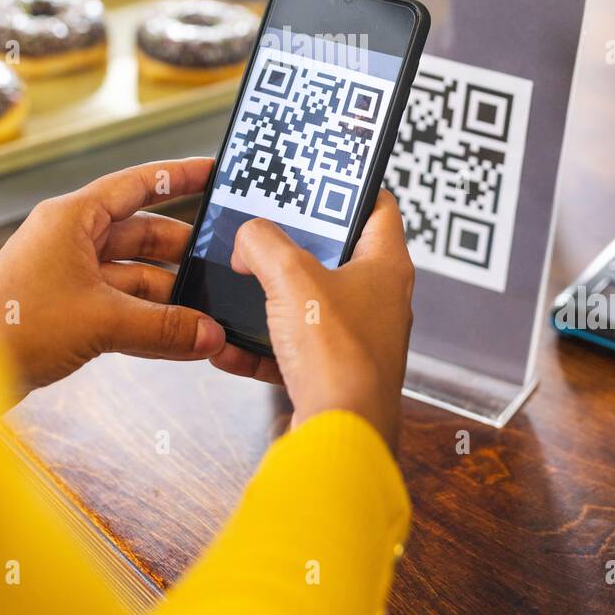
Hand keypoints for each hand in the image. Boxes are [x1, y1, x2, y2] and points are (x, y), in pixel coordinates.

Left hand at [0, 159, 223, 406]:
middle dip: (182, 254)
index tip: (212, 173)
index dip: (179, 176)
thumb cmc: (11, 327)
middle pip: (141, 234)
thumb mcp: (101, 321)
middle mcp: (70, 239)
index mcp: (73, 218)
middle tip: (220, 264)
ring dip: (167, 297)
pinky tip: (178, 340)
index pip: (138, 184)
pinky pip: (120, 305)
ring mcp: (68, 274)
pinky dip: (147, 320)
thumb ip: (163, 327)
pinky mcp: (66, 308)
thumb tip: (208, 334)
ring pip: (133, 275)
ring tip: (205, 316)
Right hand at [210, 192, 413, 453]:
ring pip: (308, 304)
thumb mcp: (291, 278)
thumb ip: (264, 243)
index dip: (349, 186)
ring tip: (239, 286)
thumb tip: (249, 237)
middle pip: (334, 255)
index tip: (318, 178)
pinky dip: (260, 346)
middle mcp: (378, 300)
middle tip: (262, 230)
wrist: (339, 436)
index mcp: (386, 266)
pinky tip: (229, 345)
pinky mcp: (332, 373)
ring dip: (270, 298)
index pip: (378, 205)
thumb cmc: (339, 359)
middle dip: (293, 245)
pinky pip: (291, 349)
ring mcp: (356, 338)